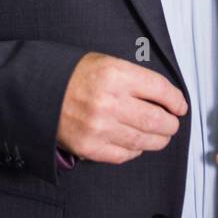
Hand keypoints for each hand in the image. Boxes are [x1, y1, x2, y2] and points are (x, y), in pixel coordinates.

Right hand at [57, 52, 186, 164]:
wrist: (37, 91)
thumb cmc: (74, 76)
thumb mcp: (105, 62)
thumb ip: (135, 78)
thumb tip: (166, 99)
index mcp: (115, 75)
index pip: (161, 90)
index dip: (176, 100)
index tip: (179, 106)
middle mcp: (109, 102)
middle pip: (157, 120)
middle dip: (170, 124)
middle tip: (171, 123)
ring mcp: (99, 127)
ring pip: (144, 141)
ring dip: (157, 140)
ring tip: (158, 135)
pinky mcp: (90, 147)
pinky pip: (124, 154)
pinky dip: (135, 150)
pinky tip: (134, 143)